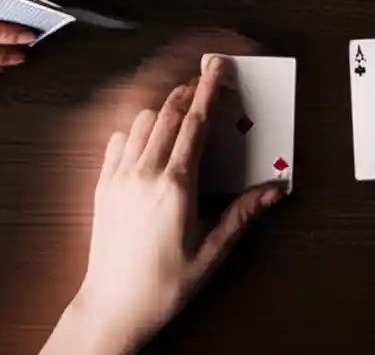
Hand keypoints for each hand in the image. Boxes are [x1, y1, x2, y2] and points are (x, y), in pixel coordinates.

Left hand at [62, 57, 283, 351]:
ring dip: (164, 108)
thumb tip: (271, 191)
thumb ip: (242, 215)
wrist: (112, 307)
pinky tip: (147, 138)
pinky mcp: (102, 186)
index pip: (196, 123)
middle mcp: (144, 175)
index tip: (218, 67)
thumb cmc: (159, 286)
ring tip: (183, 111)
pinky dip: (136, 129)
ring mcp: (119, 177)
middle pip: (169, 111)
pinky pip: (118, 140)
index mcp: (175, 187)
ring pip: (141, 120)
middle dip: (190, 89)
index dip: (210, 89)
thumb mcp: (212, 252)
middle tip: (207, 79)